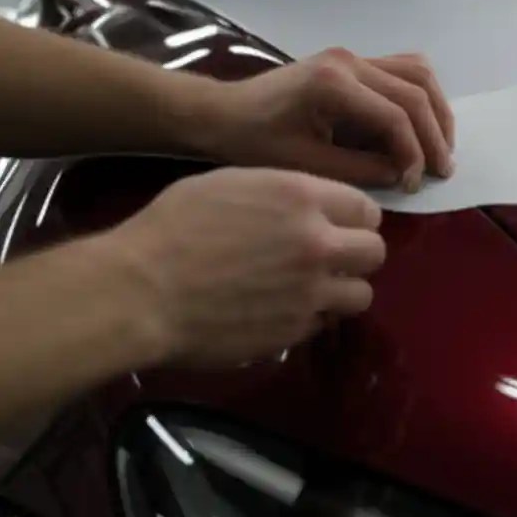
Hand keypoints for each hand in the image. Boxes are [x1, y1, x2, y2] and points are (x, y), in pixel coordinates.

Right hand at [106, 168, 385, 366]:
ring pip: (362, 294)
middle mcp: (318, 244)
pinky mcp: (296, 331)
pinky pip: (325, 323)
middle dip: (357, 254)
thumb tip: (311, 209)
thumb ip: (284, 195)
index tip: (340, 225)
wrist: (141, 291)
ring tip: (313, 289)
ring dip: (343, 290)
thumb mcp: (231, 185)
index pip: (367, 208)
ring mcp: (312, 292)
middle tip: (332, 259)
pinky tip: (284, 310)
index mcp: (303, 199)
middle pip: (375, 251)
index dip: (355, 218)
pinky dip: (312, 318)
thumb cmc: (173, 228)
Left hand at [196, 49, 454, 192]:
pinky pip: (403, 71)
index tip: (413, 185)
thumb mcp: (306, 165)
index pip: (394, 116)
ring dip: (436, 112)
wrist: (223, 113)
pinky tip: (423, 127)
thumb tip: (402, 174)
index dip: (413, 154)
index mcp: (331, 84)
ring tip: (440, 149)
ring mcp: (352, 57)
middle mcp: (348, 61)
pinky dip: (422, 98)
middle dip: (434, 135)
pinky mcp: (354, 62)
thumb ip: (360, 170)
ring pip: (418, 73)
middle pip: (414, 91)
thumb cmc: (254, 143)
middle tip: (442, 172)